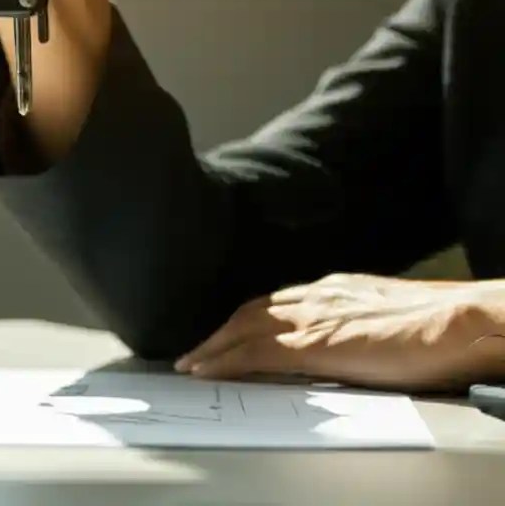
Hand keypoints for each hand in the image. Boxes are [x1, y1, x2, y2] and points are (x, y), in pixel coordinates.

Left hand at [175, 274, 504, 391]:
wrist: (466, 321)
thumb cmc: (445, 327)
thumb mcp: (389, 317)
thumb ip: (361, 325)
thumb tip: (351, 344)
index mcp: (338, 288)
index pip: (279, 302)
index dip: (249, 319)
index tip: (229, 333)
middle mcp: (318, 295)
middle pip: (252, 311)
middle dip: (222, 331)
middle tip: (196, 350)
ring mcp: (314, 318)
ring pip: (245, 327)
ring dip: (214, 346)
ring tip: (192, 363)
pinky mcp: (316, 344)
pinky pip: (256, 352)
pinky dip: (225, 360)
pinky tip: (206, 370)